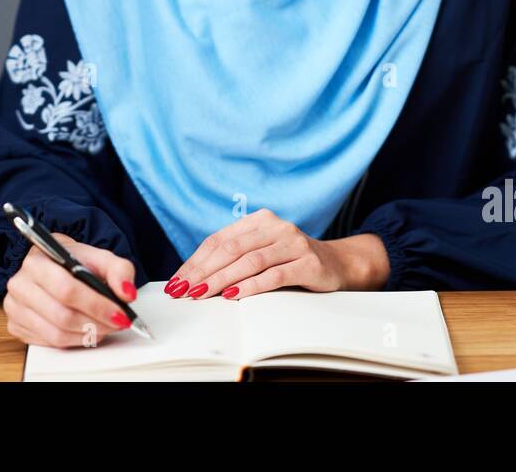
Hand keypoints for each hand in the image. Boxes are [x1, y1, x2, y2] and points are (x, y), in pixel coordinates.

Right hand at [3, 232, 139, 347]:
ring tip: (105, 327)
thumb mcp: (99, 257)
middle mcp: (20, 285)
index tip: (120, 314)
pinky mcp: (16, 325)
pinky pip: (49, 342)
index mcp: (37, 262)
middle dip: (96, 323)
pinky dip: (74, 340)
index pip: (67, 290)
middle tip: (117, 323)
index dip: (97, 305)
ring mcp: (15, 307)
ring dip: (88, 335)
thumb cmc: (72, 260)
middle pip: (62, 316)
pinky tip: (87, 330)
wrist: (51, 262)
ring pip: (56, 334)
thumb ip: (119, 270)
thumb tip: (127, 293)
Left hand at [165, 207, 389, 299]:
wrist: (338, 264)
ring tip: (202, 293)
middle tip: (183, 290)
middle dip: (203, 271)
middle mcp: (276, 227)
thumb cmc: (291, 261)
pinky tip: (234, 295)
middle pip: (231, 249)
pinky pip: (275, 274)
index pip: (219, 239)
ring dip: (222, 279)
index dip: (195, 260)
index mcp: (259, 220)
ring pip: (250, 261)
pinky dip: (251, 286)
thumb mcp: (262, 252)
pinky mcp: (308, 262)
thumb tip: (193, 278)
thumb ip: (235, 257)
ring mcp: (293, 243)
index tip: (177, 281)